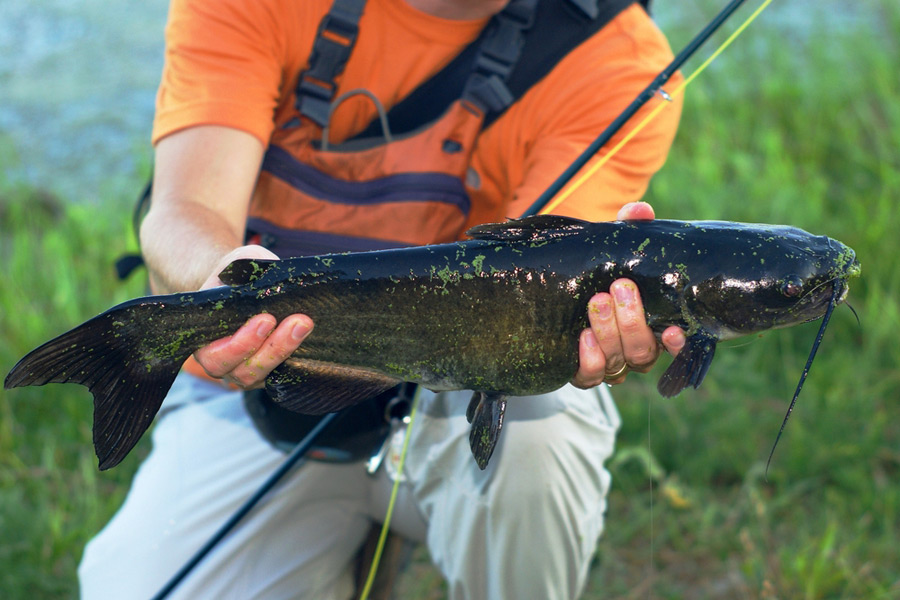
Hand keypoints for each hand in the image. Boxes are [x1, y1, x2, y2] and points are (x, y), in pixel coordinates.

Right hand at [193, 245, 313, 388]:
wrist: (240, 284)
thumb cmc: (234, 274)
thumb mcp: (236, 264)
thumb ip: (246, 270)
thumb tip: (269, 279)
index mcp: (202, 338)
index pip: (215, 355)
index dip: (241, 344)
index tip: (267, 319)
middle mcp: (219, 362)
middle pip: (243, 371)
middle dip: (273, 347)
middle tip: (297, 322)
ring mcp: (242, 370)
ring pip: (262, 375)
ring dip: (286, 351)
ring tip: (304, 325)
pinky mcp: (265, 371)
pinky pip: (279, 374)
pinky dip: (294, 358)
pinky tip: (307, 336)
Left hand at [571, 202, 685, 388]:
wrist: (558, 285)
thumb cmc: (598, 271)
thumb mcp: (613, 249)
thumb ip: (629, 230)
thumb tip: (640, 211)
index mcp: (653, 325)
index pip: (674, 343)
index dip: (677, 344)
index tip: (673, 329)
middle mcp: (634, 349)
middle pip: (643, 352)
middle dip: (632, 322)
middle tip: (620, 288)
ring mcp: (609, 362)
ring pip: (618, 362)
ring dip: (609, 333)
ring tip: (596, 302)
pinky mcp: (581, 369)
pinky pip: (589, 377)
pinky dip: (589, 360)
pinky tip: (583, 337)